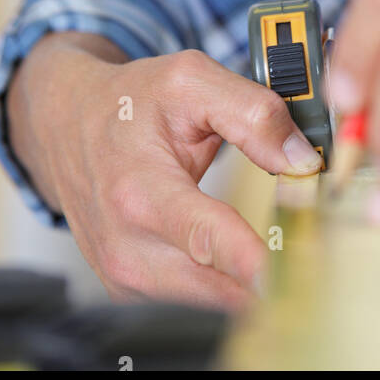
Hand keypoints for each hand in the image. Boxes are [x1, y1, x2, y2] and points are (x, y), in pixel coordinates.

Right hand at [11, 37, 321, 309]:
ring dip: (249, 282)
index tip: (293, 274)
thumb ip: (253, 113)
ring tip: (279, 250)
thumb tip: (303, 160)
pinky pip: (193, 298)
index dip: (255, 263)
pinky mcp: (127, 287)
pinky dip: (223, 283)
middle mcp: (125, 243)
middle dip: (270, 275)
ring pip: (211, 300)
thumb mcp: (191, 80)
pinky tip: (239, 258)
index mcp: (139, 189)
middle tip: (311, 254)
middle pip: (215, 286)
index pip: (205, 237)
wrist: (67, 124)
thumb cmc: (127, 102)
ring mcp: (123, 272)